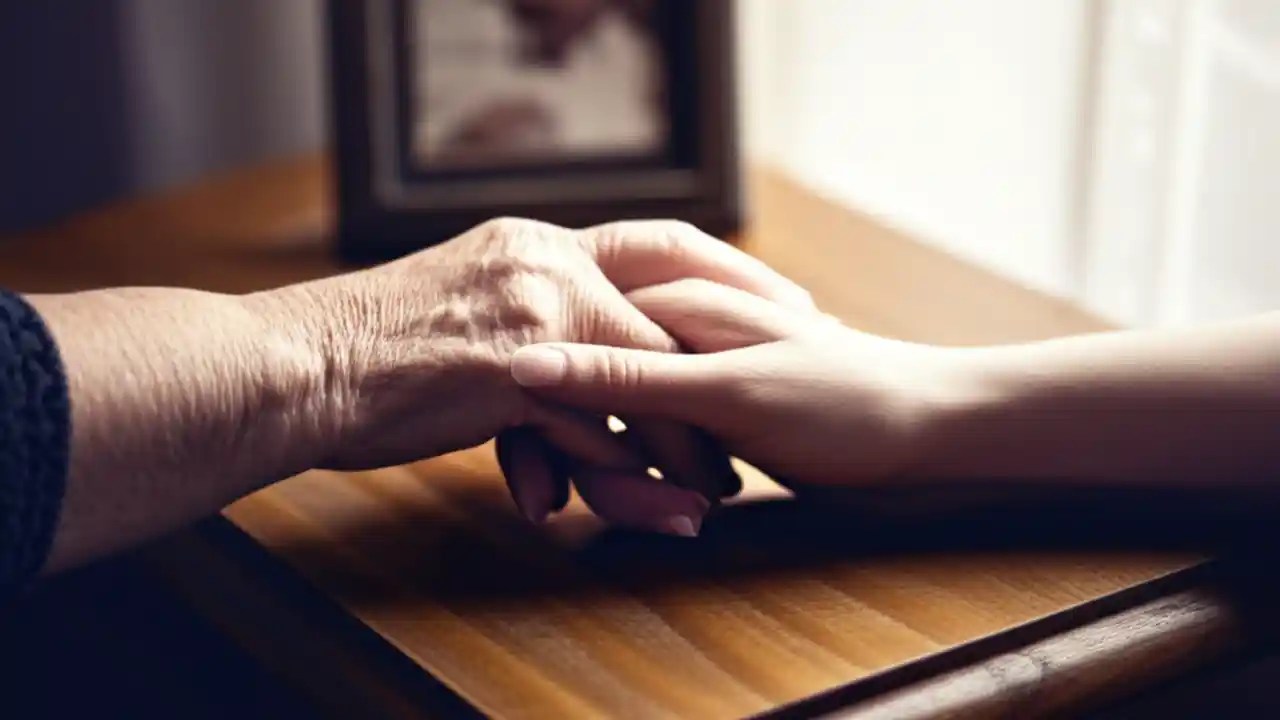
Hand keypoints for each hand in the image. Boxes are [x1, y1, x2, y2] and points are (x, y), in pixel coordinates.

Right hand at [248, 219, 813, 533]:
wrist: (293, 366)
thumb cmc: (374, 354)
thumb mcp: (467, 312)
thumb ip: (531, 323)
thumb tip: (579, 372)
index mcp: (539, 244)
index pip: (661, 242)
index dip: (729, 273)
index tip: (780, 302)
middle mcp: (545, 264)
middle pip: (671, 315)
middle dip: (729, 365)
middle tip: (772, 410)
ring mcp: (530, 312)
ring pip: (641, 386)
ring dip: (678, 450)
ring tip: (709, 496)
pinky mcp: (508, 369)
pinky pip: (594, 431)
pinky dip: (623, 477)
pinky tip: (644, 510)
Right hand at [508, 279, 971, 489]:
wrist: (929, 430)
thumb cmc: (842, 404)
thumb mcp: (729, 394)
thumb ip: (629, 377)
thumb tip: (526, 360)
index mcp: (675, 301)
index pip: (572, 331)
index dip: (532, 387)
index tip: (505, 433)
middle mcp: (672, 327)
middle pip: (583, 379)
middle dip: (561, 443)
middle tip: (549, 503)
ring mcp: (689, 368)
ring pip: (611, 417)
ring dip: (605, 473)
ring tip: (634, 518)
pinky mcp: (706, 410)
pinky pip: (645, 441)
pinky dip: (636, 478)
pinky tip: (649, 508)